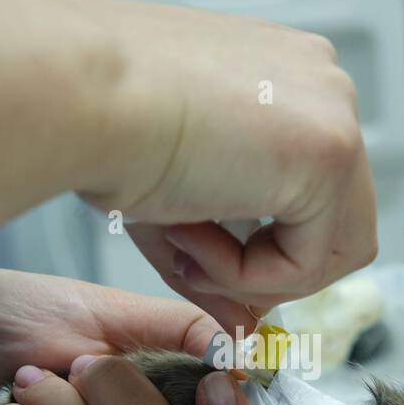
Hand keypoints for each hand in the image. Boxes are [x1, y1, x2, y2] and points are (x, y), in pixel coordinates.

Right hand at [74, 0, 377, 332]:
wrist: (67, 93)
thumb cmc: (94, 126)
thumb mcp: (171, 201)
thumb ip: (218, 258)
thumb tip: (244, 331)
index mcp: (280, 72)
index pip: (309, 188)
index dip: (262, 245)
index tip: (192, 249)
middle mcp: (320, 80)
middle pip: (336, 221)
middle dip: (267, 269)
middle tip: (190, 262)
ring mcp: (336, 111)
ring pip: (334, 249)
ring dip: (253, 276)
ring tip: (182, 245)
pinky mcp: (333, 150)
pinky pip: (312, 260)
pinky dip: (249, 275)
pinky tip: (189, 235)